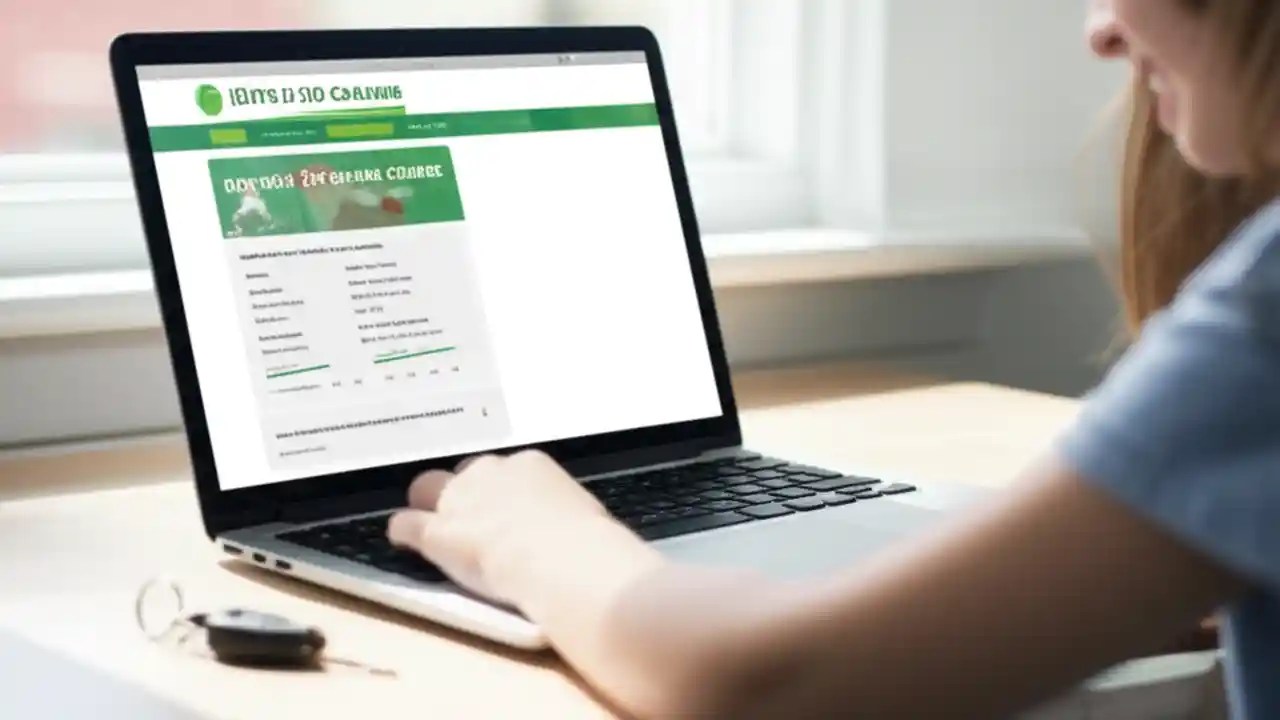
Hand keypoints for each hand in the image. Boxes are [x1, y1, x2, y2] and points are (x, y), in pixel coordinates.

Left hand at [387, 450, 641, 604]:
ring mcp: (460, 500)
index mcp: (529, 464)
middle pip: (463, 472)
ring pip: (426, 488)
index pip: (504, 470)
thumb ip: (557, 512)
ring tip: (435, 528)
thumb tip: (562, 526)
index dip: (501, 492)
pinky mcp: (436, 532)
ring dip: (429, 507)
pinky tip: (404, 542)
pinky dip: (404, 532)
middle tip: (474, 521)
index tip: (508, 512)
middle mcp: (490, 473)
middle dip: (464, 492)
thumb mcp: (578, 512)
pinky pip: (405, 524)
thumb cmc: (584, 540)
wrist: (561, 558)